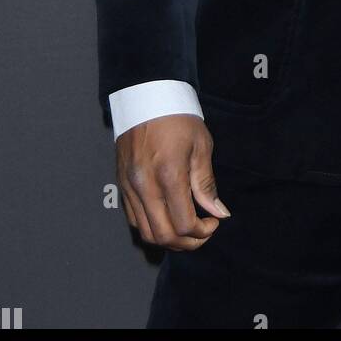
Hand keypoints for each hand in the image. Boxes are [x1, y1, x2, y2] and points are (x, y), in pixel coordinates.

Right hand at [117, 114, 229, 250]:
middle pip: (163, 235)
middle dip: (187, 242)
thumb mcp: (201, 146)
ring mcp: (130, 186)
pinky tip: (168, 217)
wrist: (147, 97)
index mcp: (168, 174)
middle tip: (202, 232)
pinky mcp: (122, 184)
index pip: (184, 224)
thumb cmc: (178, 118)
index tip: (214, 222)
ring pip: (146, 232)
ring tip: (186, 229)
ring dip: (168, 238)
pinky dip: (152, 226)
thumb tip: (218, 213)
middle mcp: (145, 185)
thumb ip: (206, 184)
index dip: (203, 231)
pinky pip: (134, 218)